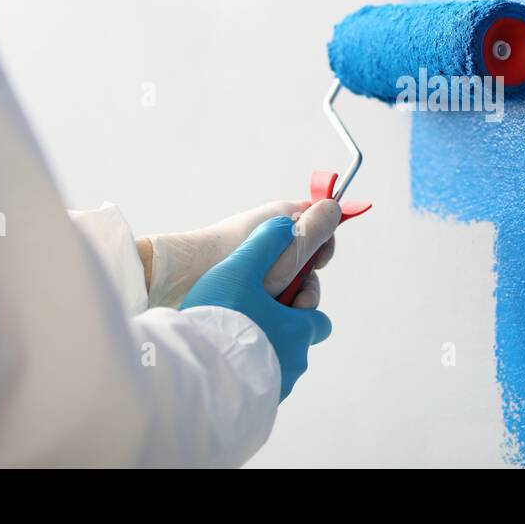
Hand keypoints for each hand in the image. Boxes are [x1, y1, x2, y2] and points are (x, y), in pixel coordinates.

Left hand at [140, 200, 337, 307]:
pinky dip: (275, 308)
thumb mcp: (287, 241)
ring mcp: (259, 265)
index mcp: (282, 220)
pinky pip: (274, 297)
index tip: (319, 260)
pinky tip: (268, 317)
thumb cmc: (235, 255)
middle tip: (298, 297)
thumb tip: (337, 206)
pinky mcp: (248, 286)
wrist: (187, 276)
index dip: (323, 244)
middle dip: (307, 282)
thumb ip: (317, 226)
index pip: (318, 226)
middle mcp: (272, 241)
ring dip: (292, 299)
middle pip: (308, 261)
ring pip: (293, 283)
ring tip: (279, 311)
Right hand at [179, 215, 336, 400]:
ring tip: (228, 338)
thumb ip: (267, 241)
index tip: (276, 295)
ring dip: (260, 350)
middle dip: (278, 328)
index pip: (318, 318)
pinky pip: (256, 385)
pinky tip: (220, 361)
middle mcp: (294, 363)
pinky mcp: (254, 406)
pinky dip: (244, 373)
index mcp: (300, 331)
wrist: (191, 374)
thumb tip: (288, 224)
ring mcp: (276, 389)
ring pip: (276, 363)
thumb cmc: (219, 318)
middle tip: (247, 314)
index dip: (301, 303)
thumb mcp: (241, 267)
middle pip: (296, 341)